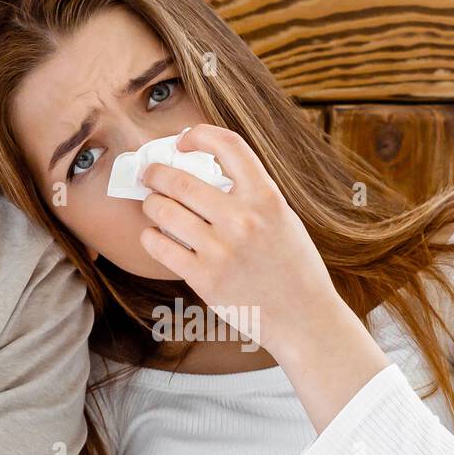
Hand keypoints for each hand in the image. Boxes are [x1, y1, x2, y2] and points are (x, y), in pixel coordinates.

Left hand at [137, 124, 348, 358]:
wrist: (304, 319)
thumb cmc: (292, 267)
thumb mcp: (282, 218)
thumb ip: (249, 194)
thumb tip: (201, 169)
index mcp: (267, 198)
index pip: (228, 145)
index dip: (199, 135)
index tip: (183, 141)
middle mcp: (243, 219)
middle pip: (179, 180)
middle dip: (155, 172)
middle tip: (148, 174)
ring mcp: (221, 250)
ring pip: (163, 210)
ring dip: (150, 204)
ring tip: (152, 205)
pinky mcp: (204, 278)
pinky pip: (159, 246)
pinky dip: (149, 237)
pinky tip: (153, 236)